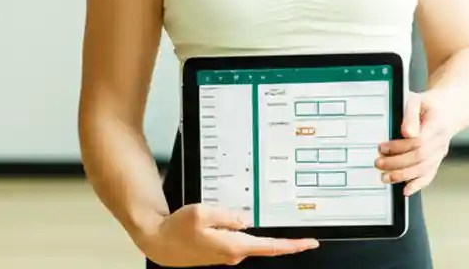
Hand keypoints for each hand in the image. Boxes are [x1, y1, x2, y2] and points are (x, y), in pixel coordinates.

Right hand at [138, 203, 317, 265]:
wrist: (158, 242)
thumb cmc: (177, 228)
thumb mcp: (202, 213)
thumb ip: (228, 215)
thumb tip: (247, 219)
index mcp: (233, 246)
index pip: (270, 247)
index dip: (292, 245)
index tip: (310, 243)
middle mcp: (233, 254)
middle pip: (263, 244)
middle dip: (278, 237)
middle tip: (296, 232)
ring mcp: (226, 255)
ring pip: (248, 239)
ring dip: (254, 232)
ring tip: (244, 221)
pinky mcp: (220, 252)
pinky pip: (237, 239)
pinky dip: (239, 231)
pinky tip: (231, 222)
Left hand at [376, 90, 453, 195]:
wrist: (448, 110)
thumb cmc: (429, 105)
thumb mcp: (418, 100)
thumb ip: (410, 115)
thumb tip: (406, 133)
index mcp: (436, 125)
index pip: (418, 141)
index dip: (399, 147)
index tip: (382, 147)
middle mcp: (440, 141)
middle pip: (419, 158)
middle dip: (396, 163)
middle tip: (378, 162)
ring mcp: (440, 152)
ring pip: (423, 169)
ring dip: (403, 175)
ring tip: (385, 177)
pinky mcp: (437, 160)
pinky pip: (429, 175)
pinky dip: (418, 184)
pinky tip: (405, 190)